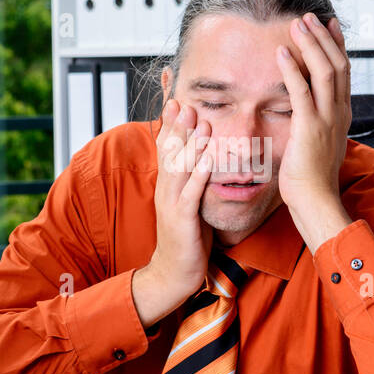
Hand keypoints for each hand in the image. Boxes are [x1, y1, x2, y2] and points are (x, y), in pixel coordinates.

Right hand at [132, 99, 213, 327]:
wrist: (174, 273)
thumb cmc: (187, 239)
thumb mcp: (188, 205)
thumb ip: (194, 182)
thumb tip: (206, 160)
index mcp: (168, 186)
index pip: (168, 149)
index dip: (171, 125)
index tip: (177, 100)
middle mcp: (167, 191)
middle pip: (171, 153)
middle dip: (179, 126)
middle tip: (186, 101)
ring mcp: (172, 205)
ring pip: (180, 169)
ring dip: (190, 145)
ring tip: (199, 122)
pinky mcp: (182, 221)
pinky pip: (191, 195)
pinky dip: (199, 177)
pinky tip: (207, 161)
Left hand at [275, 13, 351, 213]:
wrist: (316, 201)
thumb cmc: (312, 179)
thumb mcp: (319, 144)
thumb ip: (317, 124)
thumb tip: (308, 113)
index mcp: (342, 115)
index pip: (344, 71)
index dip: (337, 45)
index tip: (329, 25)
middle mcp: (339, 113)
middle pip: (337, 64)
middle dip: (323, 37)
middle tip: (310, 17)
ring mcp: (327, 119)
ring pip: (324, 71)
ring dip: (310, 44)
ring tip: (297, 24)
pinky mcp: (310, 127)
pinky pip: (300, 90)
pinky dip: (292, 68)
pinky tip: (282, 52)